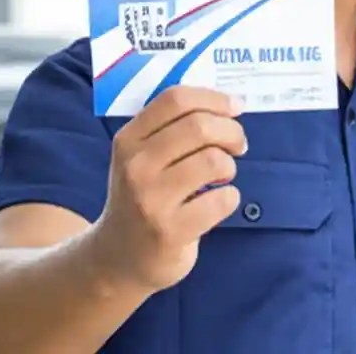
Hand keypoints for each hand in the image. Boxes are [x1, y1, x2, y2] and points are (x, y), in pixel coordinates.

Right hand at [88, 86, 246, 293]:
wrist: (116, 257)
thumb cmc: (141, 197)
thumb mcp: (139, 158)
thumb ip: (169, 129)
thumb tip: (224, 103)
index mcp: (128, 139)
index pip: (174, 99)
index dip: (212, 98)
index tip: (234, 106)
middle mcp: (136, 166)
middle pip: (199, 127)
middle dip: (231, 131)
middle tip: (239, 143)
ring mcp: (151, 200)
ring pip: (214, 161)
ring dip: (229, 166)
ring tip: (222, 176)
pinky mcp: (171, 231)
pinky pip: (222, 200)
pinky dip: (229, 198)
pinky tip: (216, 202)